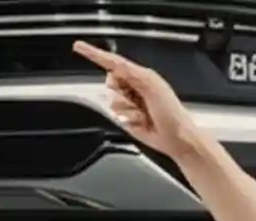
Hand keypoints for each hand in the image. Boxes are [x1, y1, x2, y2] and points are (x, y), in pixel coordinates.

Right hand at [72, 40, 199, 158]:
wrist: (177, 138)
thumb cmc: (172, 113)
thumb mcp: (152, 86)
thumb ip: (131, 73)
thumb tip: (113, 66)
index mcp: (141, 76)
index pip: (113, 62)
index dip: (95, 54)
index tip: (79, 46)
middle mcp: (133, 88)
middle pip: (109, 82)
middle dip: (120, 91)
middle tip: (138, 100)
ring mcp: (130, 104)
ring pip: (111, 100)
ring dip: (127, 108)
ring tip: (143, 113)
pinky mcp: (127, 118)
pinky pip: (115, 115)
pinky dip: (127, 119)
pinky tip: (141, 122)